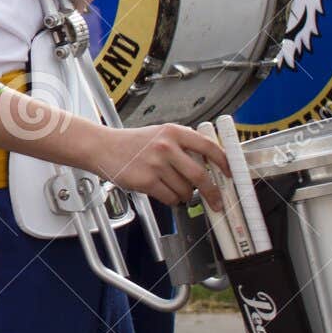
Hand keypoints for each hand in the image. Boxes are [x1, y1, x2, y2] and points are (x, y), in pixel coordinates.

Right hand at [90, 123, 226, 206]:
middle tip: (216, 200)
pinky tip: (163, 191)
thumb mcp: (158, 134)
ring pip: (185, 190)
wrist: (101, 147)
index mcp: (173, 132)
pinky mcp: (145, 180)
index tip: (230, 173)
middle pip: (200, 175)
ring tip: (172, 187)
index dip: (224, 162)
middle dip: (212, 192)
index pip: (209, 147)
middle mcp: (166, 146)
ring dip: (184, 195)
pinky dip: (171, 199)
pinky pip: (170, 197)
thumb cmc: (130, 143)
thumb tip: (210, 161)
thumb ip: (182, 143)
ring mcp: (155, 164)